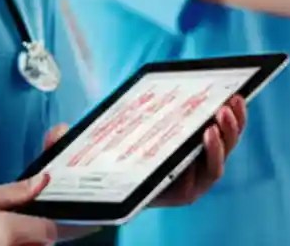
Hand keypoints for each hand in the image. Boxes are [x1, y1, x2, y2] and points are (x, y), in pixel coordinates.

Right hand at [41, 95, 247, 208]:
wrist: (100, 184)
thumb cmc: (91, 177)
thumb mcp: (74, 166)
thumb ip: (63, 148)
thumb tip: (57, 131)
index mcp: (163, 192)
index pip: (195, 183)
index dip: (207, 159)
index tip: (205, 134)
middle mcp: (184, 183)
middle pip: (216, 162)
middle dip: (224, 136)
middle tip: (221, 110)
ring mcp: (195, 166)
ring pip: (223, 147)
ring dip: (232, 124)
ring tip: (230, 99)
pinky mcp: (199, 148)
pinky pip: (222, 135)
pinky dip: (229, 118)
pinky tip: (230, 97)